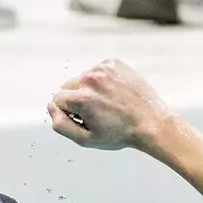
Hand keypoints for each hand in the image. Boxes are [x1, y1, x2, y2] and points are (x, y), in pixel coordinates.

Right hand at [48, 59, 174, 151]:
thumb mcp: (86, 139)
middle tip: (99, 113)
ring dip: (91, 89)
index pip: (57, 100)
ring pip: (83, 78)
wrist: (152, 123)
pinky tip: (115, 93)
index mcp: (81, 98)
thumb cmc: (119, 134)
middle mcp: (90, 79)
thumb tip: (50, 106)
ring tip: (110, 103)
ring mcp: (104, 68)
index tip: (86, 120)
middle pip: (68, 86)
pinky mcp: (114, 62)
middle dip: (78, 99)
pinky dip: (103, 80)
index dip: (70, 113)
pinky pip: (98, 70)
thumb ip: (61, 125)